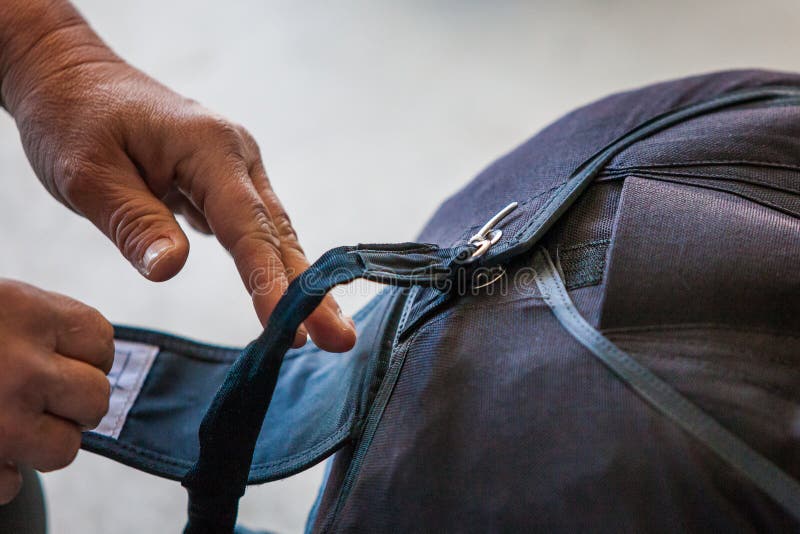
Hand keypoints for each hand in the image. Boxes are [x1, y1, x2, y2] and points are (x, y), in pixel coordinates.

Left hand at [0, 6, 355, 351]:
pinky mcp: (228, 181)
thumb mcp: (87, 174)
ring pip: (276, 232)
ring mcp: (237, 166)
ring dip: (300, 281)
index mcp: (206, 147)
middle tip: (340, 339)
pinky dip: (274, 263)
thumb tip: (170, 269)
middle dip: (310, 290)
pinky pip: (258, 228)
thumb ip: (134, 222)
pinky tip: (289, 297)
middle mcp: (236, 155)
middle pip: (278, 232)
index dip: (269, 279)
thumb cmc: (74, 119)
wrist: (73, 76)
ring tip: (328, 329)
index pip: (246, 225)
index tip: (291, 326)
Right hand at [0, 279, 113, 504]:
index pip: (103, 342)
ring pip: (65, 449)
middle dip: (72, 402)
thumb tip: (97, 358)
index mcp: (26, 312)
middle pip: (96, 399)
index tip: (59, 356)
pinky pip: (11, 486)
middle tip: (37, 393)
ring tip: (8, 420)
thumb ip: (43, 325)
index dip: (88, 355)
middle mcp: (19, 367)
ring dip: (41, 441)